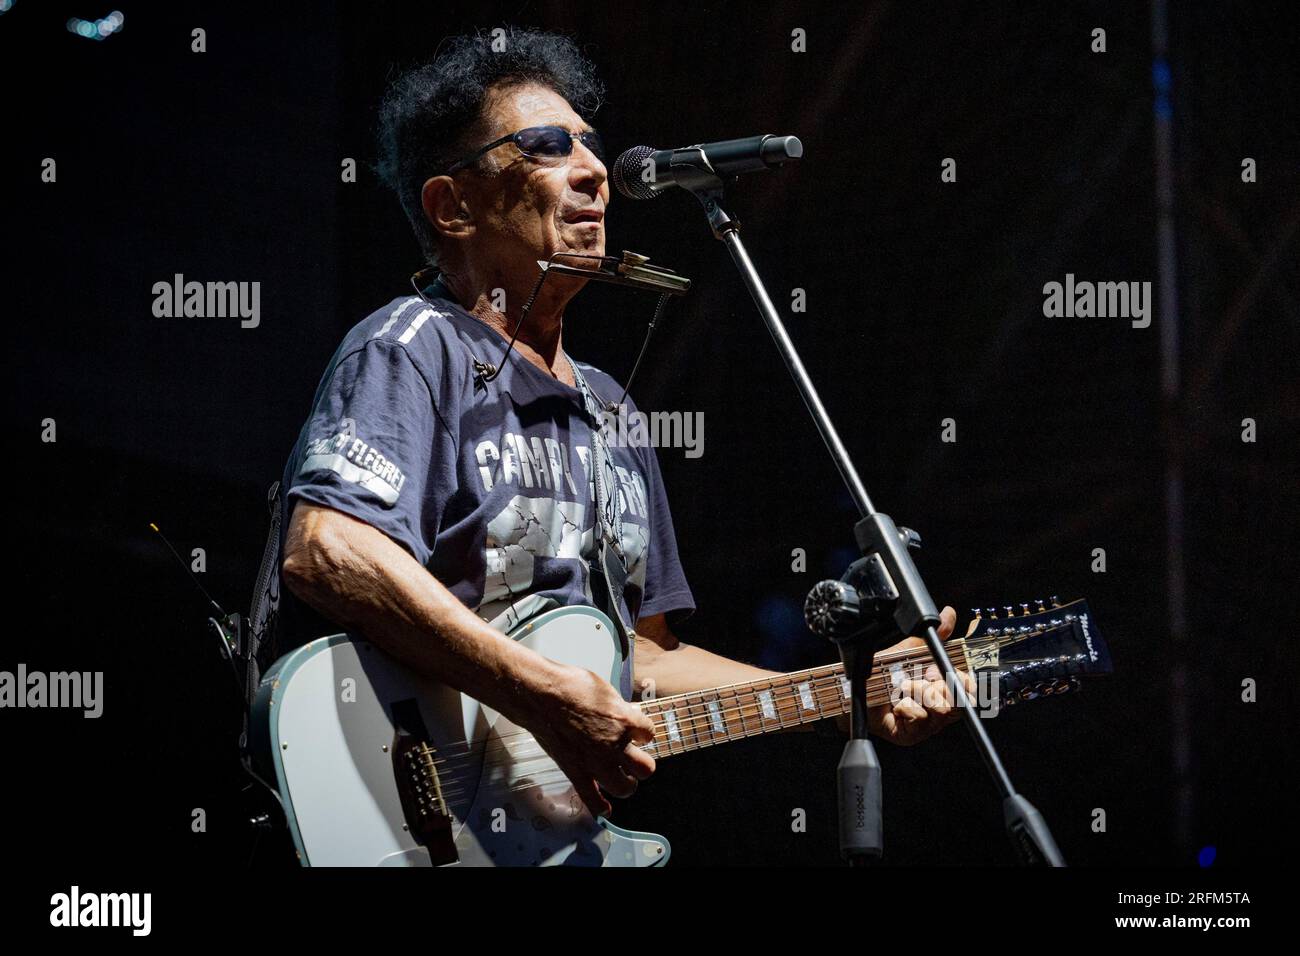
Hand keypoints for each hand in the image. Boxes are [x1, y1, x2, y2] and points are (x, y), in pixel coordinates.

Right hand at [525, 663, 656, 817]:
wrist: (540, 696)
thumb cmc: (569, 686)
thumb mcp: (604, 689)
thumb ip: (619, 707)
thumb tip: (629, 714)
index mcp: (623, 720)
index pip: (649, 733)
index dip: (643, 733)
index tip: (638, 733)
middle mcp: (613, 745)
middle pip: (645, 768)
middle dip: (642, 764)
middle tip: (634, 759)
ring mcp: (595, 761)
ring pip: (624, 788)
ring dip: (626, 783)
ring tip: (623, 777)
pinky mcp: (576, 771)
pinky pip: (591, 798)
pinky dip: (600, 806)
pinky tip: (606, 808)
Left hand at [859, 606, 977, 745]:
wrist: (854, 690)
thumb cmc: (882, 674)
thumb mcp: (908, 651)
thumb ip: (931, 636)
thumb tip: (949, 614)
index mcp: (942, 690)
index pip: (968, 689)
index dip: (962, 680)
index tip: (944, 670)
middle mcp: (938, 709)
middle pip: (959, 702)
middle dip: (939, 685)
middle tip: (921, 678)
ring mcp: (926, 725)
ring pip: (940, 711)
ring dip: (921, 693)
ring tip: (904, 687)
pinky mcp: (912, 735)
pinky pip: (920, 720)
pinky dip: (908, 706)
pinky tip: (897, 703)